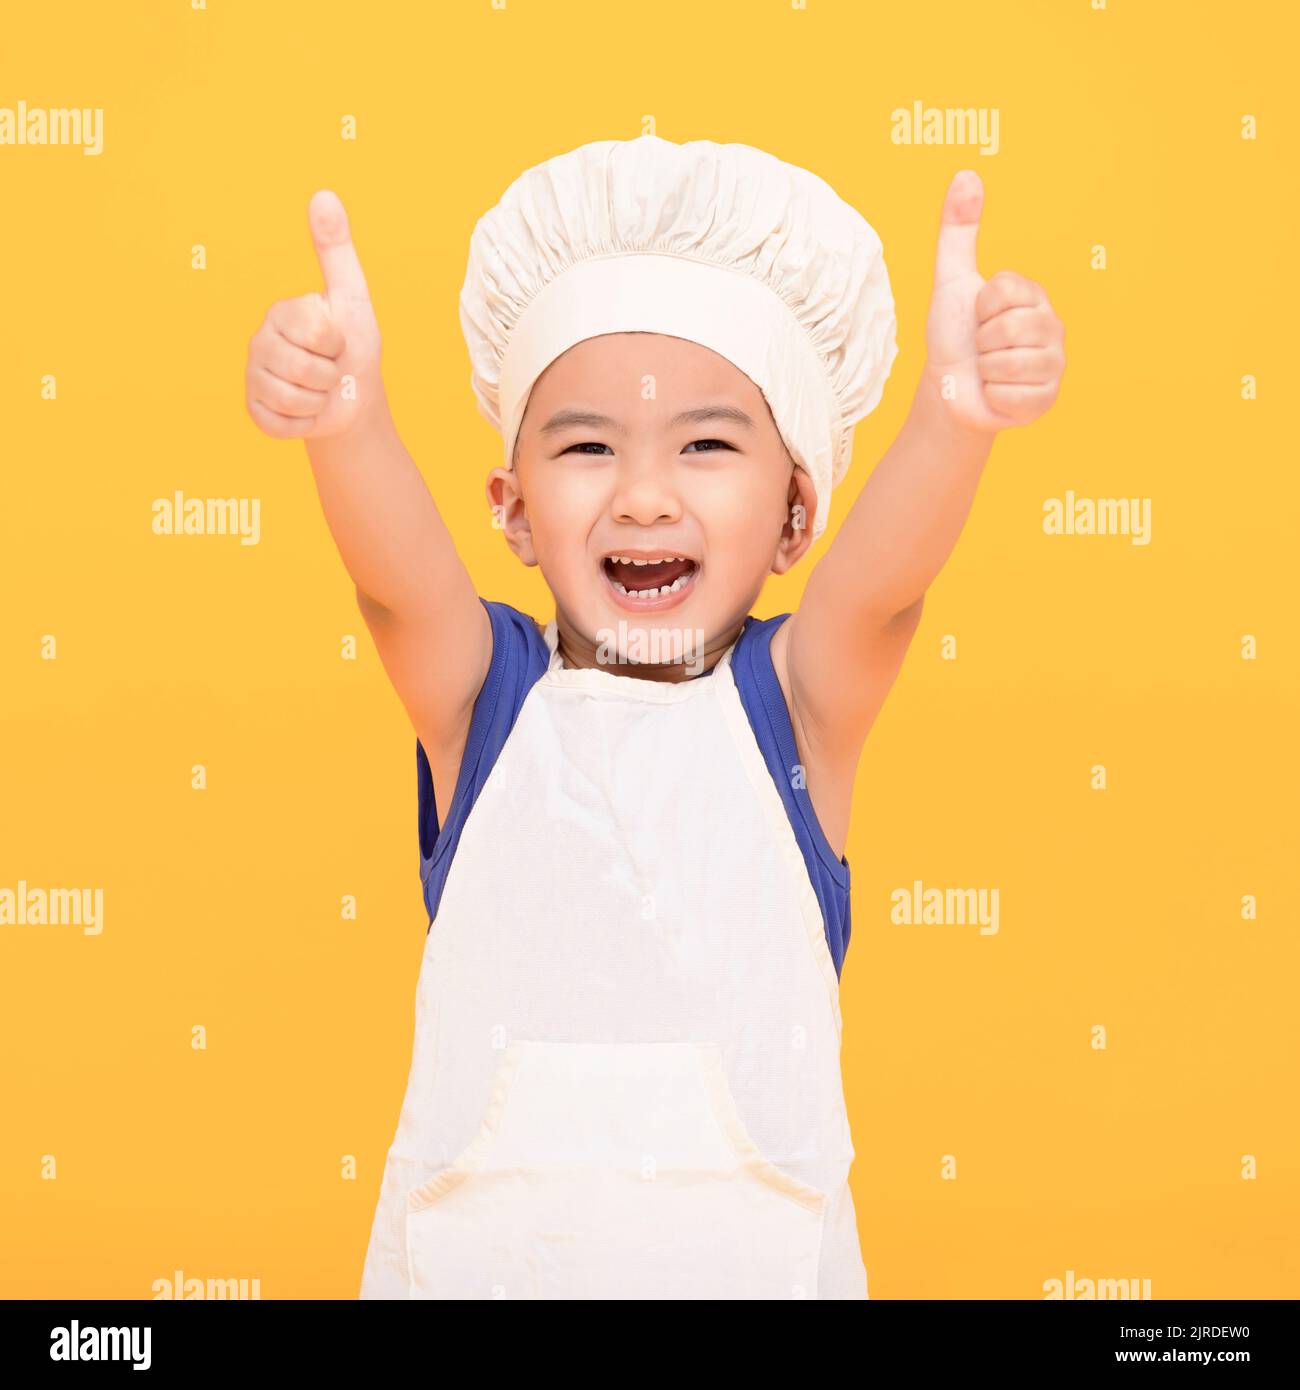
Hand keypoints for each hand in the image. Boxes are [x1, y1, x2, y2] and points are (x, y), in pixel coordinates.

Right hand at [246, 190, 384, 439]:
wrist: (352, 402)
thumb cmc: (353, 347)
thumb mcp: (352, 298)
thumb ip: (336, 250)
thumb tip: (324, 193)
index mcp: (282, 313)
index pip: (314, 330)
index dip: (337, 342)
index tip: (338, 341)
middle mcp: (260, 341)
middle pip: (301, 367)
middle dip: (330, 375)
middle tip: (331, 370)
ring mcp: (254, 377)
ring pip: (293, 398)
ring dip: (320, 401)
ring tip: (320, 390)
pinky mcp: (255, 411)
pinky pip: (281, 423)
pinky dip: (306, 424)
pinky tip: (308, 412)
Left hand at [922, 170, 1064, 433]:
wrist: (950, 390)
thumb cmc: (953, 336)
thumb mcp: (951, 280)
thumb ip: (958, 230)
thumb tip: (966, 173)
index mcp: (1034, 296)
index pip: (1004, 290)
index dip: (980, 306)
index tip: (977, 316)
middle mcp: (1052, 327)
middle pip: (1010, 327)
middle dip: (982, 341)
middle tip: (981, 347)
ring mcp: (1054, 364)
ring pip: (1011, 362)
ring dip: (985, 370)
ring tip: (987, 370)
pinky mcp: (1047, 399)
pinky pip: (1013, 394)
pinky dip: (992, 397)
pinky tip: (995, 393)